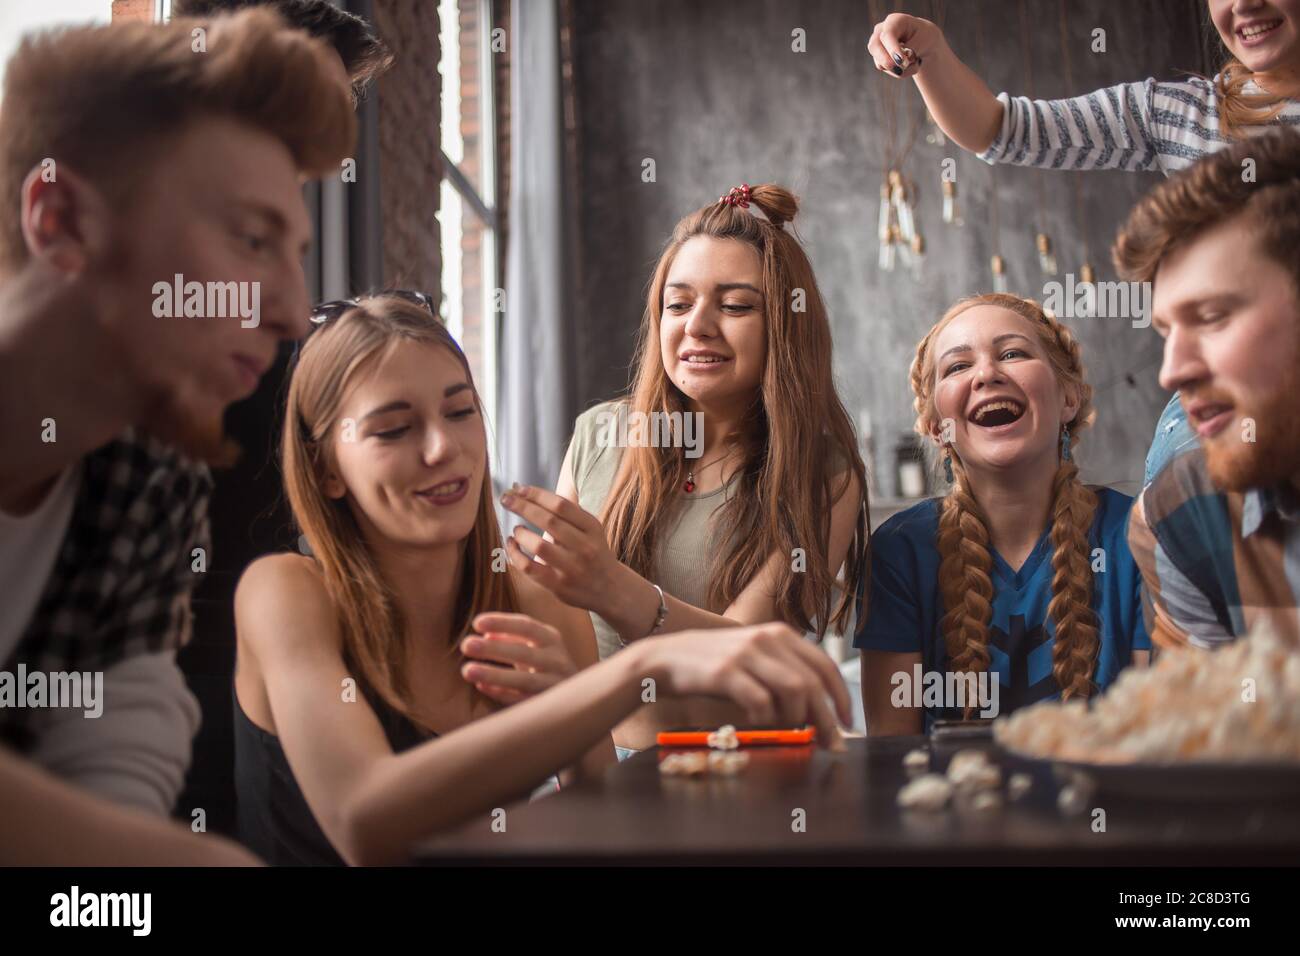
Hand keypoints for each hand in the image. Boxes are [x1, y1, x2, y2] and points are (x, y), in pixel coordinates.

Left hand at [459, 612, 579, 704]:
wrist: (580, 698)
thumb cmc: (547, 666)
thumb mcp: (535, 645)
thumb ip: (513, 637)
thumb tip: (486, 633)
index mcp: (551, 639)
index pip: (527, 626)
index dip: (502, 622)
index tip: (477, 622)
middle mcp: (557, 660)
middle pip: (524, 652)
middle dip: (494, 649)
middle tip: (466, 645)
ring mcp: (555, 684)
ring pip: (524, 680)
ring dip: (494, 674)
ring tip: (467, 670)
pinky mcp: (549, 706)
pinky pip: (522, 701)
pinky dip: (501, 694)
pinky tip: (481, 687)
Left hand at [499, 483, 622, 616]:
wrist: (611, 589)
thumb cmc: (592, 552)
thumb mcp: (590, 529)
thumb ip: (567, 513)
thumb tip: (527, 492)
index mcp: (592, 527)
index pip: (561, 505)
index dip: (537, 494)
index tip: (519, 489)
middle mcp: (584, 546)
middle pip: (549, 521)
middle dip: (522, 507)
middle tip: (506, 499)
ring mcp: (572, 568)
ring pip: (539, 546)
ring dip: (521, 533)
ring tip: (516, 530)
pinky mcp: (559, 586)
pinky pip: (530, 568)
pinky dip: (515, 554)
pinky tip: (512, 545)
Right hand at [639, 623, 852, 748]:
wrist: (665, 658)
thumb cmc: (713, 665)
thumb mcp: (753, 657)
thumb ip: (782, 672)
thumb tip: (817, 708)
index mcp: (779, 634)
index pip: (824, 665)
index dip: (840, 696)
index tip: (847, 722)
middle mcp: (767, 638)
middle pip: (813, 682)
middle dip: (826, 718)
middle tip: (830, 744)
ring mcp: (746, 654)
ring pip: (794, 691)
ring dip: (797, 719)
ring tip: (787, 731)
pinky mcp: (726, 672)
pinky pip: (761, 702)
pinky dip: (767, 719)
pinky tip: (758, 723)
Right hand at [867, 13, 938, 78]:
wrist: (923, 43)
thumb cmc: (924, 37)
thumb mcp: (924, 40)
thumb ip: (912, 49)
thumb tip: (900, 64)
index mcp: (894, 21)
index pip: (887, 35)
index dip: (893, 49)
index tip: (901, 61)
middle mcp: (881, 31)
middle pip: (874, 47)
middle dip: (886, 60)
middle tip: (900, 70)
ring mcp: (877, 45)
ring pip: (880, 62)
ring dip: (899, 68)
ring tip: (915, 61)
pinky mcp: (878, 58)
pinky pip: (886, 70)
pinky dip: (900, 72)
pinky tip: (909, 65)